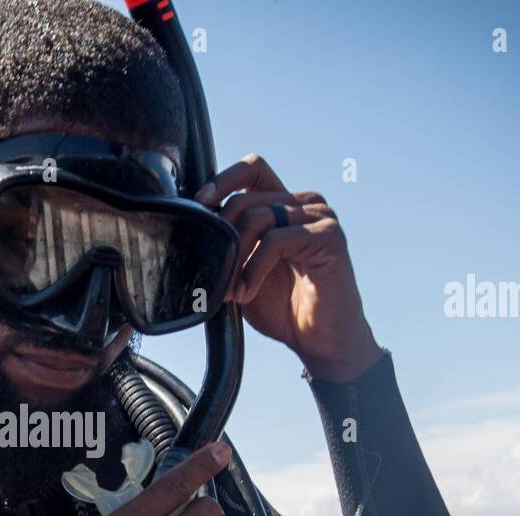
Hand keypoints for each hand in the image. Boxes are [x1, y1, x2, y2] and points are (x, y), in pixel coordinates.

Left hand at [195, 154, 383, 381]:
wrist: (320, 341)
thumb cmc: (284, 309)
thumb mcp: (242, 273)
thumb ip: (227, 248)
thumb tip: (191, 232)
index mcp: (284, 205)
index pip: (252, 169)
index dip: (222, 180)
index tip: (199, 203)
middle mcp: (305, 204)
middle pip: (246, 198)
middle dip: (221, 237)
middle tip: (213, 274)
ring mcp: (320, 217)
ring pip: (258, 217)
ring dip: (235, 257)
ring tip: (230, 291)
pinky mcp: (329, 237)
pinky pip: (276, 240)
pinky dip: (253, 269)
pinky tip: (247, 293)